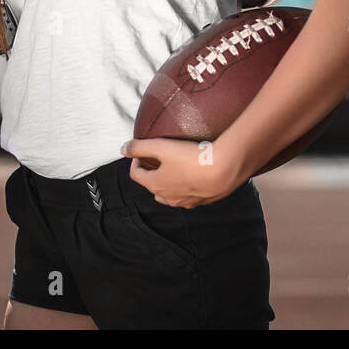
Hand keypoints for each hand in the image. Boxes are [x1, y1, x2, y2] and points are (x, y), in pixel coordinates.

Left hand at [121, 137, 245, 208]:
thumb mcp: (162, 147)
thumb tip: (123, 149)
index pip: (136, 175)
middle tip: (157, 161)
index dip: (135, 162)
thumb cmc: (192, 158)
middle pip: (153, 187)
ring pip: (170, 195)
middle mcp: (169, 197)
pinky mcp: (203, 201)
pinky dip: (186, 187)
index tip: (141, 153)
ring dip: (168, 183)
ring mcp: (186, 201)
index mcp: (156, 184)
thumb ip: (140, 147)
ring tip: (175, 169)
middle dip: (151, 174)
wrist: (225, 170)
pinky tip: (195, 175)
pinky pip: (189, 196)